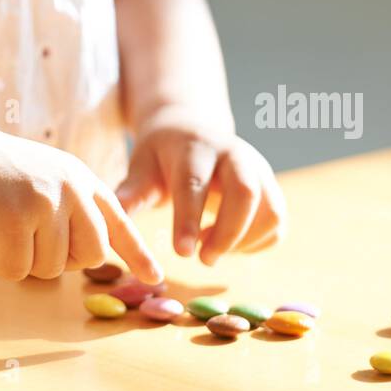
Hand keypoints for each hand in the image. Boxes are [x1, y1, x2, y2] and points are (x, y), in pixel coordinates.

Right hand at [0, 118, 163, 284]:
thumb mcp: (42, 178)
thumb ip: (70, 207)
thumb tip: (95, 254)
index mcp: (81, 178)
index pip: (118, 221)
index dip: (137, 253)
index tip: (155, 276)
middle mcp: (71, 187)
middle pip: (90, 256)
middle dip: (59, 259)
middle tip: (28, 236)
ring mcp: (44, 202)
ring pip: (51, 269)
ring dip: (23, 259)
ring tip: (2, 221)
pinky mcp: (15, 219)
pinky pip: (18, 271)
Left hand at [115, 118, 286, 265]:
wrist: (192, 130)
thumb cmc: (162, 155)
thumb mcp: (142, 165)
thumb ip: (132, 192)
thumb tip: (114, 220)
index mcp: (195, 147)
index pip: (195, 182)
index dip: (189, 218)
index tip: (181, 253)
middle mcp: (234, 154)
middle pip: (245, 193)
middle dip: (227, 233)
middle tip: (203, 260)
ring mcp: (259, 169)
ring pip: (269, 211)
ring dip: (242, 241)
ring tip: (209, 248)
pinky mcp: (271, 188)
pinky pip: (276, 224)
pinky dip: (254, 244)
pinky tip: (226, 244)